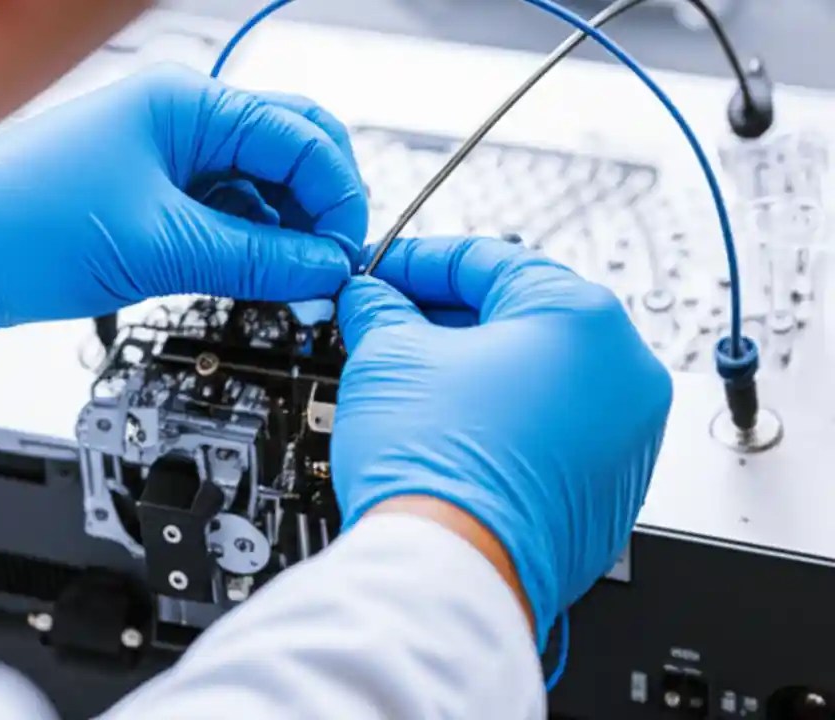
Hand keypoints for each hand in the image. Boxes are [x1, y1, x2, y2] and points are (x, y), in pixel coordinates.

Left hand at [0, 65, 365, 370]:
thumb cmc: (19, 228)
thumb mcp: (159, 247)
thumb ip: (256, 258)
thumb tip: (325, 266)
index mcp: (185, 104)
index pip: (300, 136)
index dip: (336, 197)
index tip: (348, 251)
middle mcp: (180, 121)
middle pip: (289, 152)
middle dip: (319, 208)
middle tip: (332, 266)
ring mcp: (165, 158)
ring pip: (258, 188)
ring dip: (285, 234)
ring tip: (295, 286)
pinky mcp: (150, 198)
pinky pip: (222, 214)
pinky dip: (248, 247)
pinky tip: (258, 279)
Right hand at [332, 236, 671, 645]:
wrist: (453, 572)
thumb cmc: (438, 469)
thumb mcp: (388, 356)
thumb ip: (381, 310)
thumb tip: (372, 301)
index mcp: (584, 318)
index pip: (487, 261)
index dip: (417, 263)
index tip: (384, 276)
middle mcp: (625, 374)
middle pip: (521, 317)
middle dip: (448, 319)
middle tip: (391, 325)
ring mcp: (628, 437)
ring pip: (541, 377)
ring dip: (477, 370)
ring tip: (415, 380)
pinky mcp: (611, 489)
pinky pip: (554, 431)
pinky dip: (505, 421)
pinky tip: (451, 429)